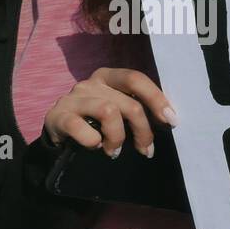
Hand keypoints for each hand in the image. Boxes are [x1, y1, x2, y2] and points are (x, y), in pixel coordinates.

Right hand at [43, 68, 177, 158]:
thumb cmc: (97, 122)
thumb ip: (139, 111)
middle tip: (145, 149)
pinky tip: (94, 146)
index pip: (136, 79)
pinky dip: (92, 141)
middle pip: (129, 103)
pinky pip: (82, 129)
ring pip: (109, 112)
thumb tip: (170, 120)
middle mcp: (91, 83)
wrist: (59, 134)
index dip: (157, 99)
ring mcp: (73, 98)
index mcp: (109, 77)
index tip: (171, 120)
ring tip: (115, 151)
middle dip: (143, 130)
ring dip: (118, 137)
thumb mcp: (119, 111)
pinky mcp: (58, 116)